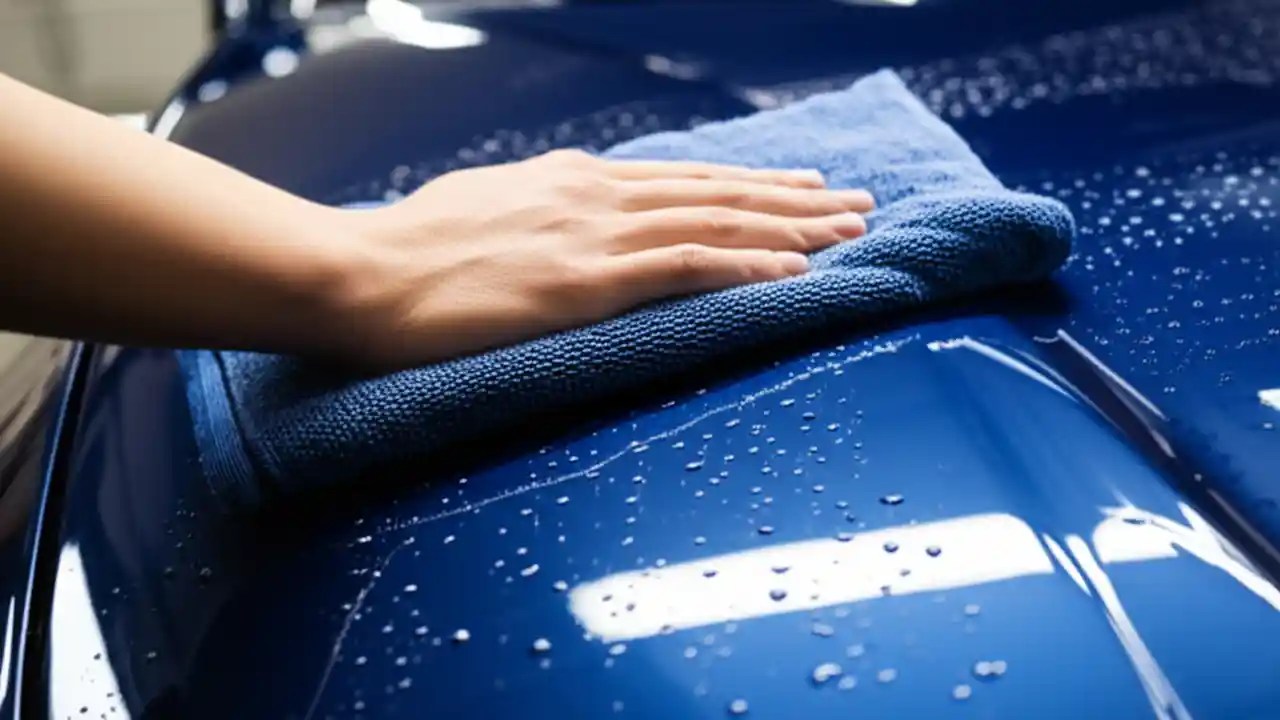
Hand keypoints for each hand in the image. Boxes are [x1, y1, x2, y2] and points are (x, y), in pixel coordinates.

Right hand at [333, 149, 873, 368]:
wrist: (359, 276)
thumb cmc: (407, 253)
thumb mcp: (483, 210)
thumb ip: (538, 211)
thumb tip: (561, 218)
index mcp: (572, 180)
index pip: (683, 179)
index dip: (749, 182)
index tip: (799, 185)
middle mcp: (595, 195)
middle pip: (717, 192)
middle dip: (794, 199)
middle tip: (855, 201)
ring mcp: (594, 235)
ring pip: (716, 220)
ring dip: (791, 226)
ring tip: (849, 228)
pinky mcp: (586, 281)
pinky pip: (686, 267)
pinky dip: (746, 265)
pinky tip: (793, 271)